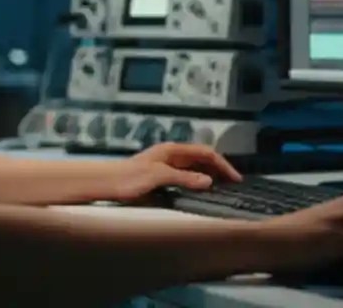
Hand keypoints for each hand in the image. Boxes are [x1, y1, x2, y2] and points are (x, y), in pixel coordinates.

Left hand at [110, 142, 242, 203]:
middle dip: (219, 169)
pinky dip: (197, 183)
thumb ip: (183, 178)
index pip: (205, 153)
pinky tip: (200, 193)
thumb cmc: (129, 177)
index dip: (222, 164)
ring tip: (222, 189)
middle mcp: (171, 155)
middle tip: (233, 185)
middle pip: (201, 159)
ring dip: (209, 176)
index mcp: (173, 150)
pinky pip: (185, 178)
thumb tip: (208, 181)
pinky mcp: (160, 178)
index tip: (235, 179)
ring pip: (194, 169)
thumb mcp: (158, 176)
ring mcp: (166, 166)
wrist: (106, 183)